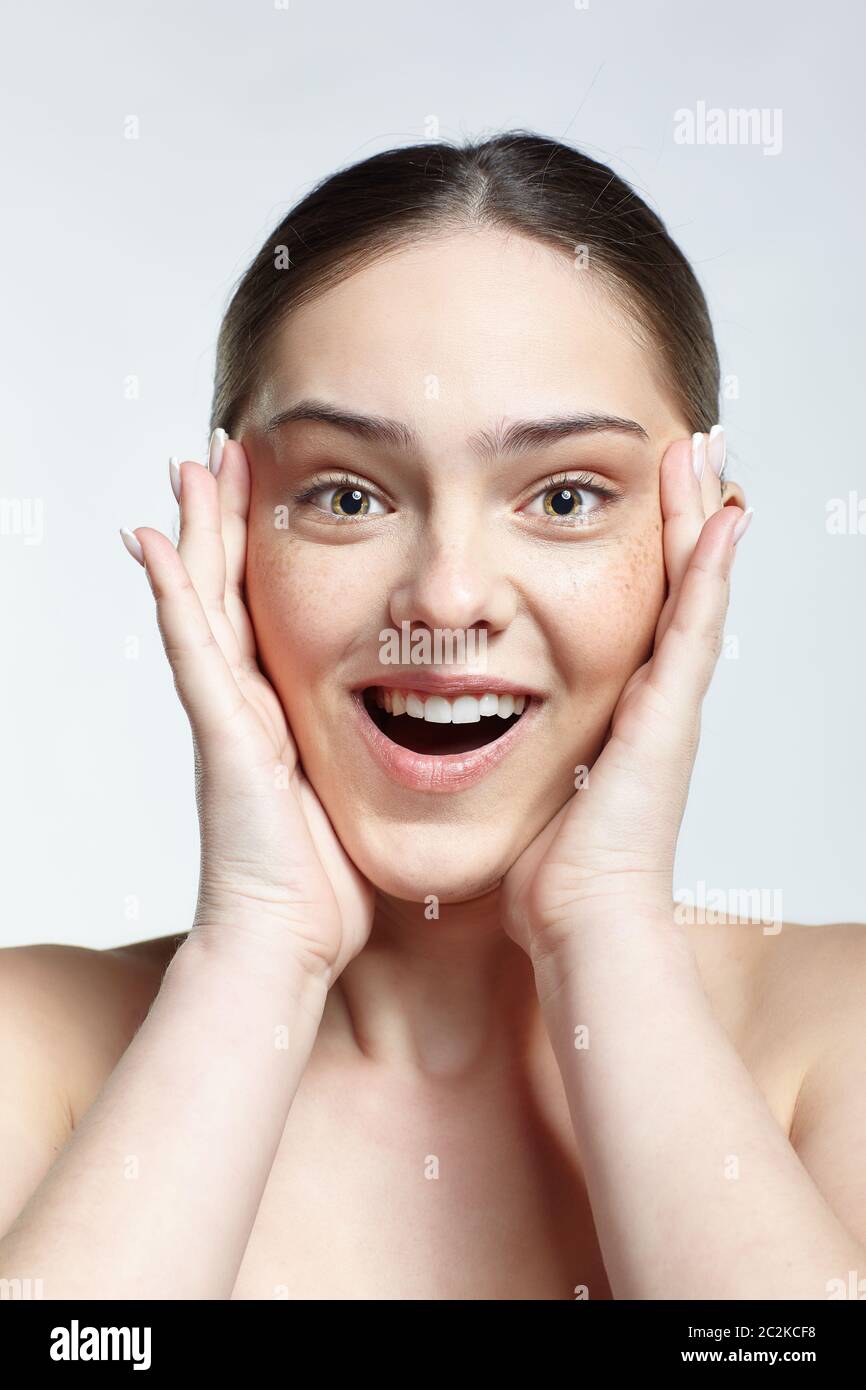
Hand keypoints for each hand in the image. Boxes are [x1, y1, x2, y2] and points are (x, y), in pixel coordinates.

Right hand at [120, 432, 374, 982]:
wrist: (287, 944)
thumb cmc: (325, 883)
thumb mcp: (358, 799)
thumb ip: (368, 760)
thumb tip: (420, 741)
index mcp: (281, 713)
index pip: (268, 610)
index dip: (262, 549)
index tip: (275, 487)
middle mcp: (246, 704)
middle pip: (229, 590)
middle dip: (226, 519)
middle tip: (224, 449)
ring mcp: (227, 716)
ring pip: (204, 603)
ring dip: (196, 533)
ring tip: (192, 466)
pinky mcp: (222, 736)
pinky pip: (194, 651)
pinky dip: (171, 596)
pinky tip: (152, 544)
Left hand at [501, 431, 751, 961]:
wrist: (582, 923)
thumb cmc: (549, 870)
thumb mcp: (526, 785)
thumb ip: (516, 747)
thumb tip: (476, 731)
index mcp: (616, 706)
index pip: (634, 603)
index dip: (640, 545)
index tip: (631, 485)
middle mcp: (651, 696)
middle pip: (671, 582)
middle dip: (675, 512)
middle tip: (680, 444)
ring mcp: (668, 704)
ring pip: (691, 590)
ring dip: (696, 518)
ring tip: (699, 451)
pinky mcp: (670, 717)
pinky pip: (693, 627)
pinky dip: (709, 570)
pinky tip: (722, 515)